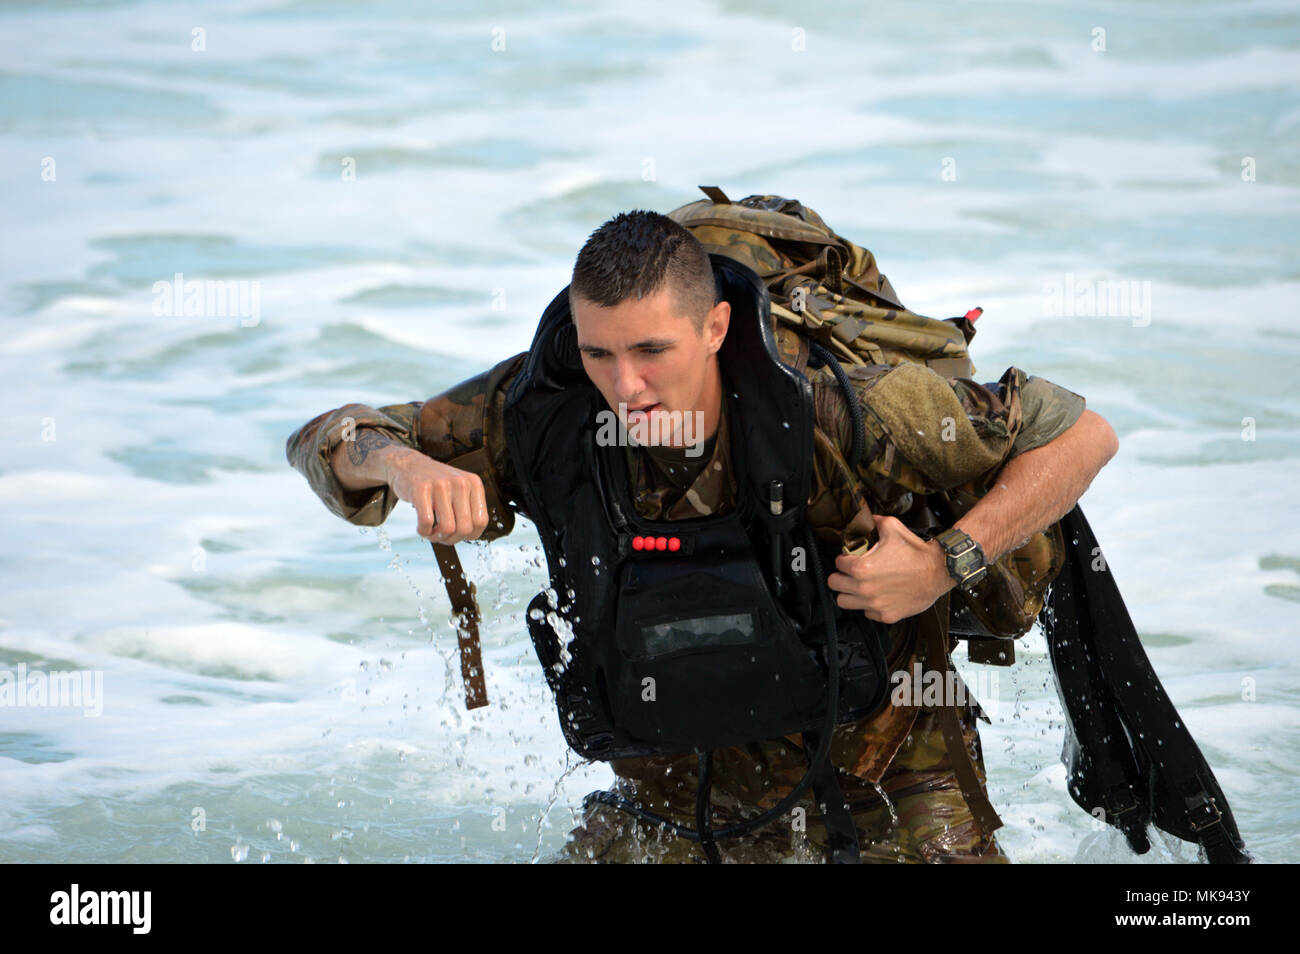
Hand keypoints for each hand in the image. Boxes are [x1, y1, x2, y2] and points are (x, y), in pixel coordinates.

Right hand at [383, 448, 487, 543]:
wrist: (410, 466)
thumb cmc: (437, 485)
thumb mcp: (460, 490)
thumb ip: (469, 510)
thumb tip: (469, 535)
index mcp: (474, 484)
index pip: (480, 522)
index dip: (468, 535)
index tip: (457, 535)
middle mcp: (460, 483)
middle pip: (464, 528)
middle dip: (451, 539)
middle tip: (441, 536)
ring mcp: (441, 484)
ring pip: (447, 528)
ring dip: (436, 537)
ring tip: (430, 532)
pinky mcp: (421, 488)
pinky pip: (427, 522)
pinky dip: (423, 531)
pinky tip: (421, 527)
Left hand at [827, 515, 952, 623]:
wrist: (939, 570)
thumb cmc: (917, 551)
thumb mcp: (892, 527)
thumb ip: (873, 522)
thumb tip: (865, 520)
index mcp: (861, 567)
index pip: (837, 564)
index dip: (844, 558)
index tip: (851, 558)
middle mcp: (864, 588)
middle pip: (834, 585)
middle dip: (841, 576)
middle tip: (851, 572)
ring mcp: (874, 604)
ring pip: (844, 602)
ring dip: (849, 593)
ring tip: (860, 585)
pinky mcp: (886, 615)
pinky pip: (866, 612)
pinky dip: (869, 605)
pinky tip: (878, 594)